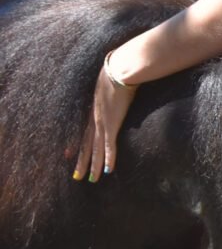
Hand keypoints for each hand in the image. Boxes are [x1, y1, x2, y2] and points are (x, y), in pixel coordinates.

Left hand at [76, 53, 136, 181]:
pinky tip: (107, 170)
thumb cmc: (121, 70)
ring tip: (90, 179)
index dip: (77, 145)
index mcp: (94, 108)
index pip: (84, 131)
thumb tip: (125, 86)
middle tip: (76, 176)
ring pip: (95, 149)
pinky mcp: (112, 124)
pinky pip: (109, 145)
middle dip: (81, 161)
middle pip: (86, 144)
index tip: (69, 155)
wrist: (121, 69)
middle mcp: (95, 117)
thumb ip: (117, 87)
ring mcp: (102, 122)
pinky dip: (108, 158)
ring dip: (93, 165)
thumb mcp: (115, 81)